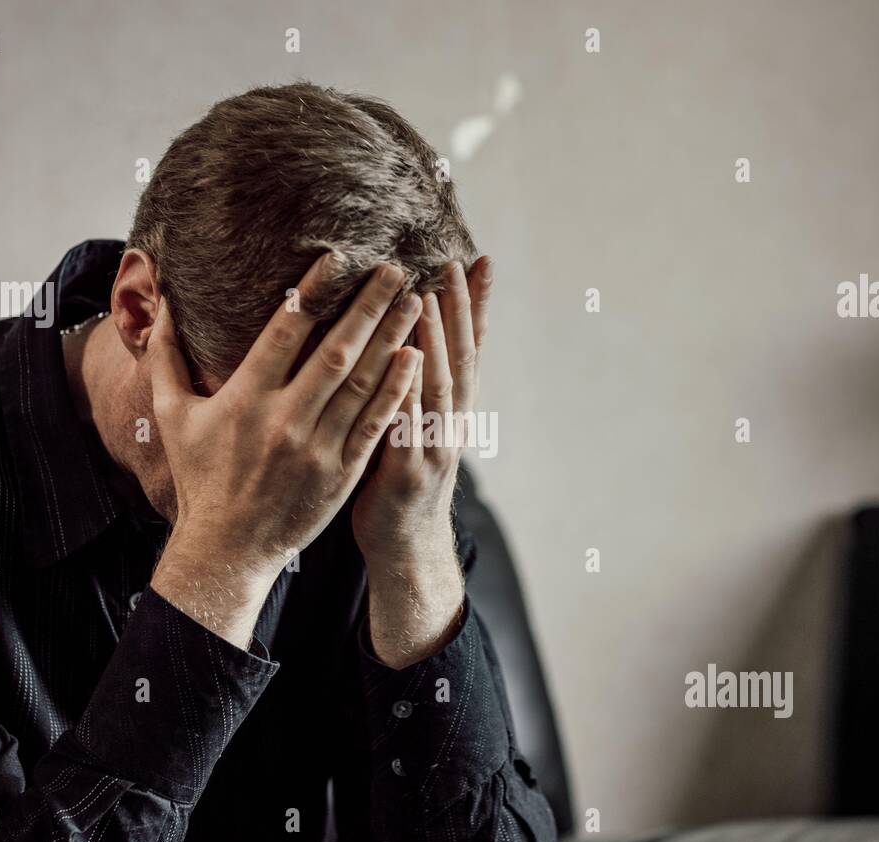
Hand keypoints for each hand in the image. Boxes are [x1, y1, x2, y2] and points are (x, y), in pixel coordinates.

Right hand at [149, 256, 423, 646]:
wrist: (227, 549)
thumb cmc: (200, 478)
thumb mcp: (171, 416)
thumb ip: (166, 358)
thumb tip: (162, 304)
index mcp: (245, 399)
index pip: (285, 332)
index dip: (313, 292)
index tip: (339, 258)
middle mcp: (284, 420)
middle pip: (335, 351)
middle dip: (368, 307)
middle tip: (394, 268)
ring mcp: (318, 448)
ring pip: (362, 384)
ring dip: (391, 339)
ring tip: (414, 302)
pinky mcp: (342, 474)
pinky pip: (375, 425)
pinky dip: (396, 391)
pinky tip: (415, 360)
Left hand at [352, 256, 492, 667]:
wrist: (405, 545)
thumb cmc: (400, 479)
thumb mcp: (416, 425)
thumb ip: (413, 381)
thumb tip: (407, 334)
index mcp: (452, 408)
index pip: (471, 346)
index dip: (477, 304)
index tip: (479, 259)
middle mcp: (452, 423)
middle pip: (461, 357)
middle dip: (459, 309)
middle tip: (453, 263)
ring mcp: (434, 447)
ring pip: (439, 386)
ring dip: (437, 342)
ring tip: (431, 299)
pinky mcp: (408, 472)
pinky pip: (408, 426)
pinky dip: (407, 394)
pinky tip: (401, 365)